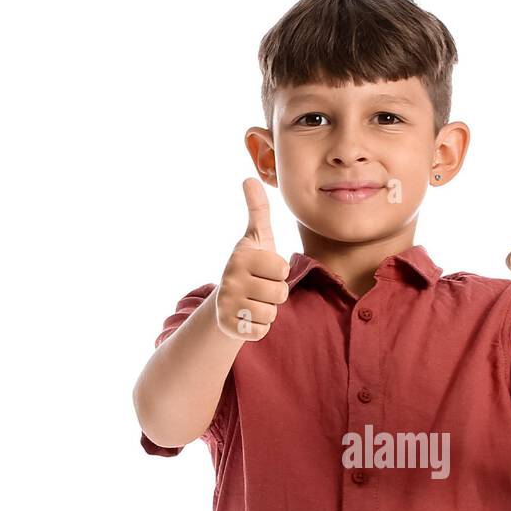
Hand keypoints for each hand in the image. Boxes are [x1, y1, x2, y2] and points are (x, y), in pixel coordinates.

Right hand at [215, 178, 290, 341]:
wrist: (227, 299)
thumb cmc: (251, 265)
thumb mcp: (256, 237)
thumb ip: (258, 210)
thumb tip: (249, 178)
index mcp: (241, 256)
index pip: (283, 269)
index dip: (280, 271)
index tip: (265, 269)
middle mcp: (230, 279)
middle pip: (280, 293)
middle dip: (275, 293)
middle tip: (260, 287)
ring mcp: (227, 304)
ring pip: (271, 313)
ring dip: (268, 310)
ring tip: (254, 301)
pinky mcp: (229, 327)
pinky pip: (262, 332)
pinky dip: (259, 328)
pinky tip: (248, 317)